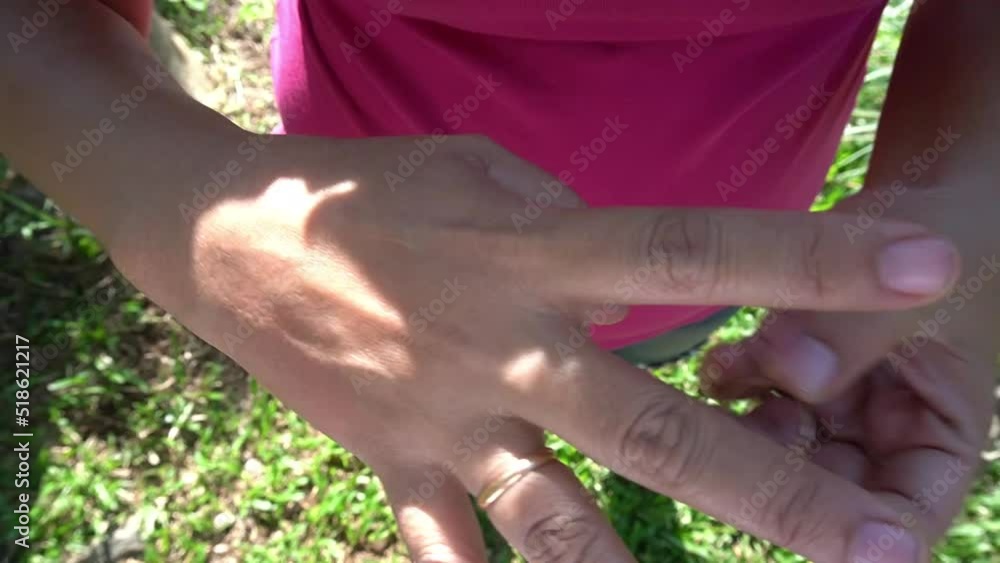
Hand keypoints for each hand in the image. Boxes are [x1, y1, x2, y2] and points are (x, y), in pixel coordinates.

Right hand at [111, 133, 961, 561]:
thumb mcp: (484, 174)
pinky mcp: (394, 464)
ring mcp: (448, 419)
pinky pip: (448, 557)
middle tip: (879, 540)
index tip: (922, 266)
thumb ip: (570, 221)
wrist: (234, 237)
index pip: (698, 250)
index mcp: (538, 252)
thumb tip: (639, 273)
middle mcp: (506, 346)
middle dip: (772, 490)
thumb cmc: (374, 190)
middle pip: (656, 426)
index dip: (814, 259)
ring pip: (561, 523)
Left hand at [701, 187, 995, 561]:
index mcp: (939, 436)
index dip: (855, 533)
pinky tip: (725, 356)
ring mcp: (827, 400)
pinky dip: (730, 378)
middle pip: (822, 493)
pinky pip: (744, 391)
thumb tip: (794, 374)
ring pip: (773, 443)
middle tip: (759, 419)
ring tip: (740, 371)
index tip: (806, 510)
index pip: (902, 521)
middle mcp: (879, 433)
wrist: (926, 190)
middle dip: (779, 468)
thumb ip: (859, 330)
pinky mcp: (782, 363)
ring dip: (745, 419)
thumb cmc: (955, 235)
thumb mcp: (923, 282)